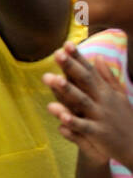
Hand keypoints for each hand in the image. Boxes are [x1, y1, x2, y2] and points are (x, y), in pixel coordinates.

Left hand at [44, 41, 132, 169]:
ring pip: (82, 101)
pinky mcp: (99, 134)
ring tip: (51, 78)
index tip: (66, 43)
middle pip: (85, 81)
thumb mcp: (120, 97)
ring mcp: (101, 117)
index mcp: (106, 92)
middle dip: (71, 67)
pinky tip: (61, 116)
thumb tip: (98, 57)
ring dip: (67, 90)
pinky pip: (84, 127)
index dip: (78, 57)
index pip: (90, 71)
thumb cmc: (125, 121)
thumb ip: (108, 77)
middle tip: (56, 53)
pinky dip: (73, 122)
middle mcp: (103, 101)